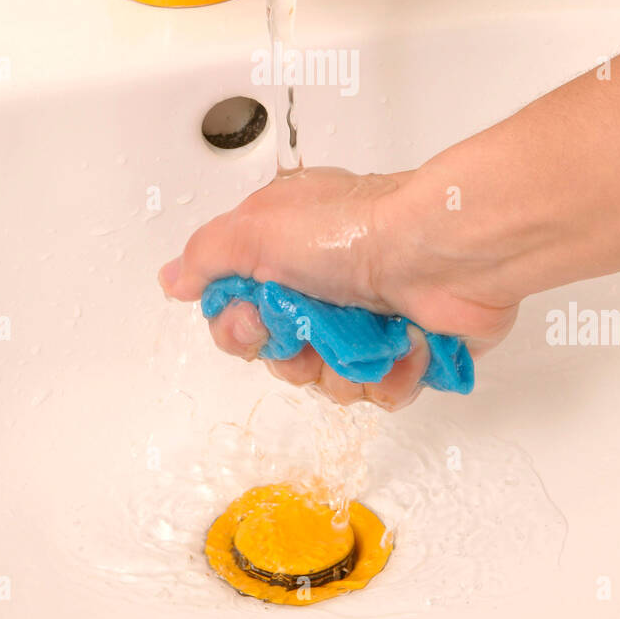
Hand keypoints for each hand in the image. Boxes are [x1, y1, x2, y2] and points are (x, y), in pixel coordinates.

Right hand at [159, 167, 517, 409]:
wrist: (444, 249)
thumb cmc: (357, 229)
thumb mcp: (256, 228)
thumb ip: (206, 256)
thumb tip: (175, 280)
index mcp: (284, 249)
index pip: (237, 312)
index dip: (240, 327)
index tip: (255, 316)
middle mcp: (323, 283)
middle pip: (281, 355)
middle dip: (294, 354)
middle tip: (311, 329)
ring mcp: (367, 316)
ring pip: (330, 381)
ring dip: (344, 365)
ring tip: (365, 332)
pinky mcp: (408, 346)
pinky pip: (382, 390)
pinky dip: (392, 373)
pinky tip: (401, 344)